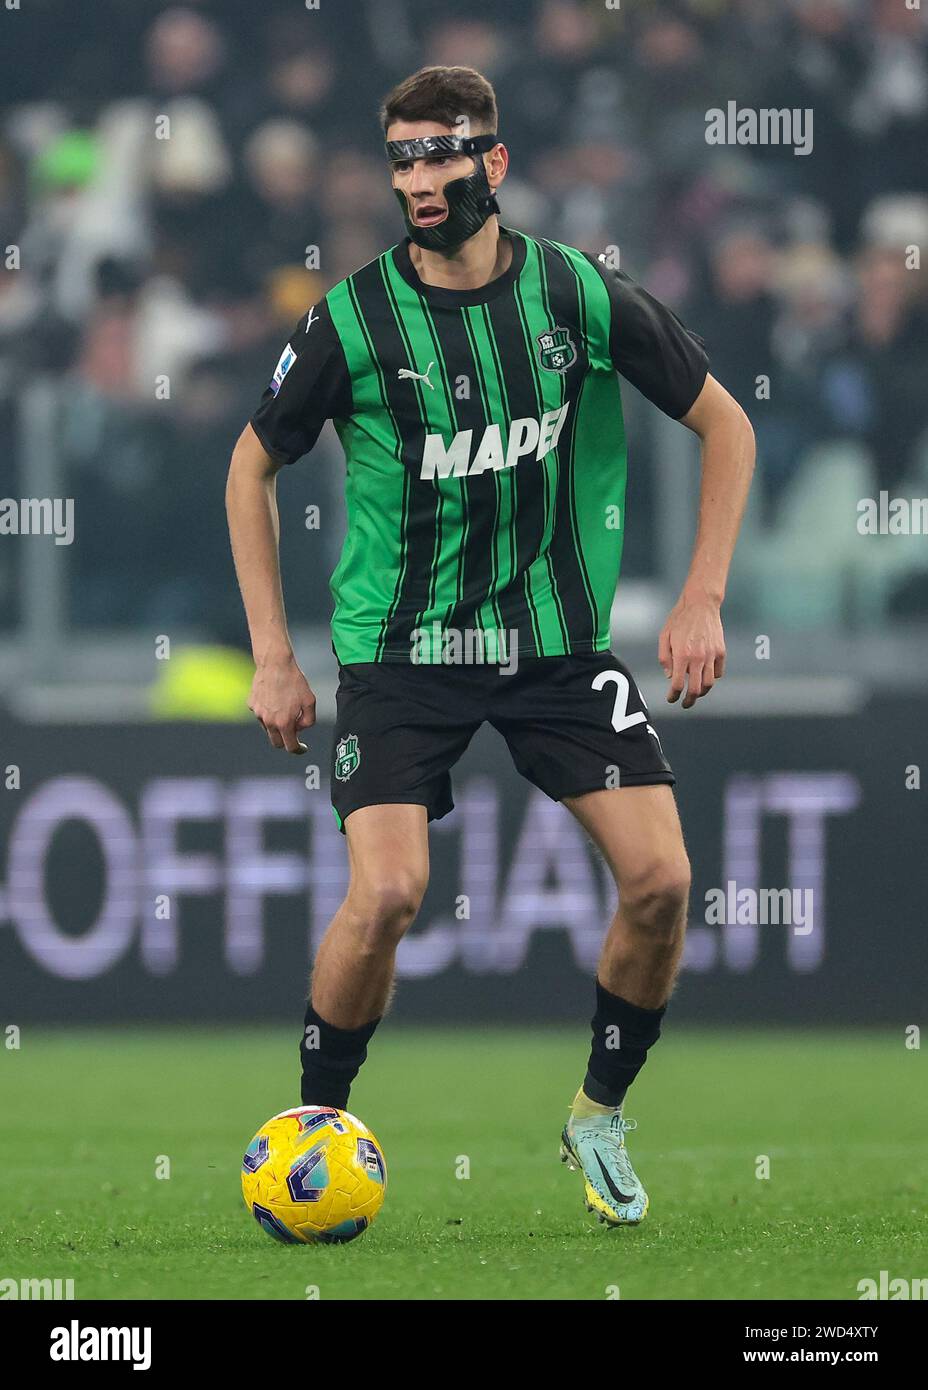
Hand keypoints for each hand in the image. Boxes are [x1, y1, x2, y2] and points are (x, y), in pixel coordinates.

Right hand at [248, 654, 315, 752]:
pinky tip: (274, 698)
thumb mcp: (310, 701)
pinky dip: (268, 711)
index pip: (290, 746)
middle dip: (285, 740)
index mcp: (284, 723)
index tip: (301, 748)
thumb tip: (300, 728)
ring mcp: (258, 713)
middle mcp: (268, 721)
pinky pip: (261, 714)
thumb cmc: (294, 681)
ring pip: (268, 727)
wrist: (275, 664)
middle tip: (293, 731)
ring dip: (276, 724)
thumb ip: (308, 720)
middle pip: (276, 742)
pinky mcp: (252, 704)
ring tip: (284, 706)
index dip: (298, 750)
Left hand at [658, 591, 725, 709]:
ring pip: (709, 684)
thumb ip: (664, 658)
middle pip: (696, 689)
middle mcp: (698, 657)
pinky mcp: (721, 651)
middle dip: (689, 700)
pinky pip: (718, 672)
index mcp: (682, 655)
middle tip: (685, 703)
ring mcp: (712, 655)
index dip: (673, 695)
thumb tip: (670, 676)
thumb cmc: (679, 619)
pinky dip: (712, 678)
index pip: (678, 684)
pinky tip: (705, 677)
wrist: (701, 604)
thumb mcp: (664, 636)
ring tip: (696, 693)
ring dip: (702, 692)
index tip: (671, 699)